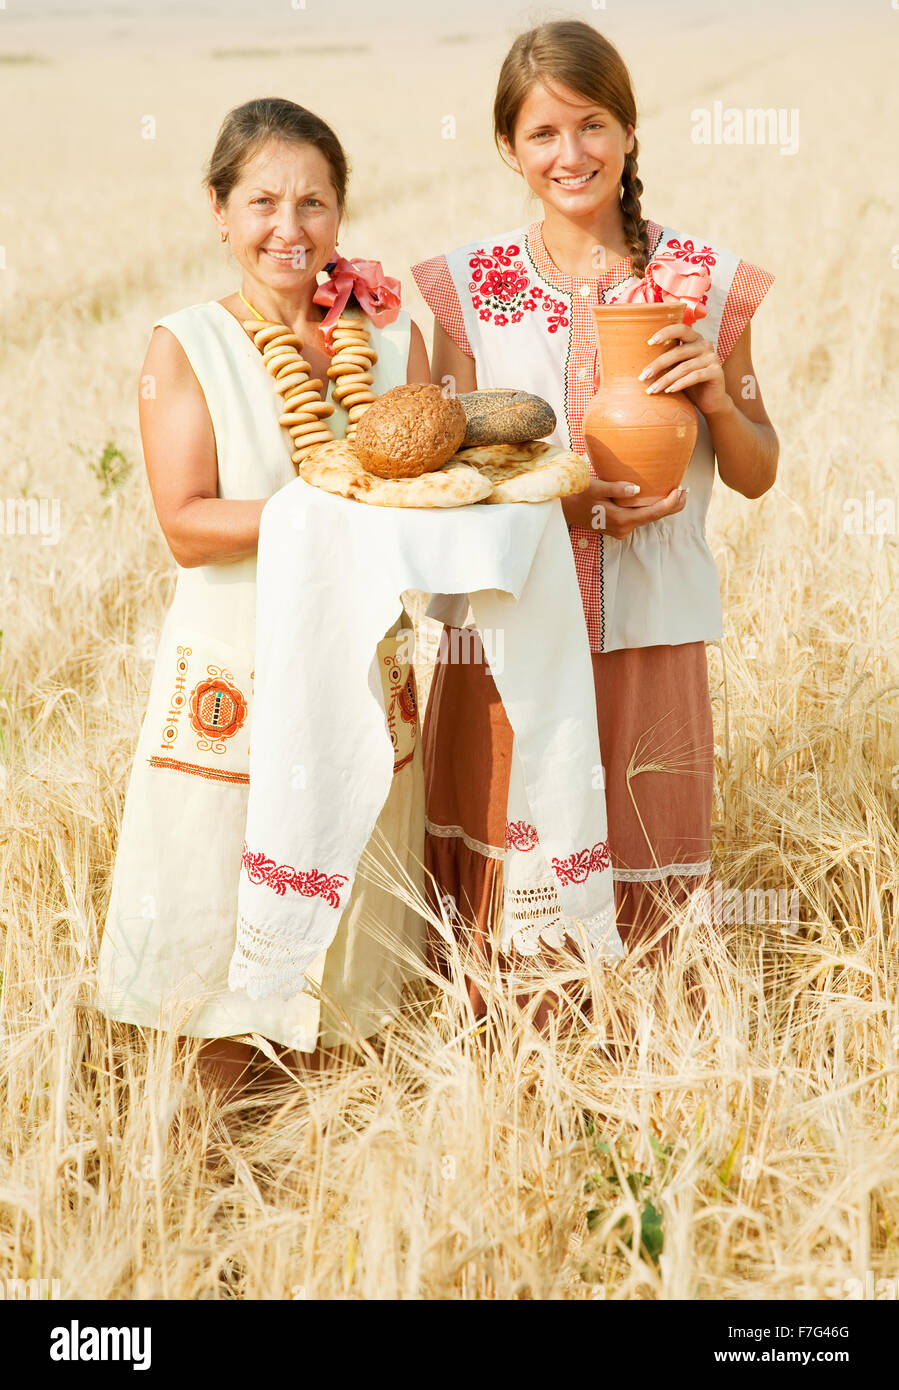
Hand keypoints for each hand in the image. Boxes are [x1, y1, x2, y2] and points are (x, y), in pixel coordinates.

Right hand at [562, 478, 686, 537]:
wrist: (560, 509)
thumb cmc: (576, 495)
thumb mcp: (595, 488)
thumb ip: (616, 488)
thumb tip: (637, 489)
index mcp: (621, 519)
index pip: (653, 513)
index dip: (670, 504)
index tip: (681, 491)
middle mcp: (623, 528)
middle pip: (654, 517)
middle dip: (671, 505)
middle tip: (686, 491)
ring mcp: (620, 529)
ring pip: (647, 518)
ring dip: (662, 507)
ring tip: (676, 494)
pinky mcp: (617, 527)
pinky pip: (638, 518)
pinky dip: (649, 509)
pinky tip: (655, 500)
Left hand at [640, 322, 732, 417]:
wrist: (711, 401)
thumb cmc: (689, 383)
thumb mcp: (676, 368)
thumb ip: (666, 359)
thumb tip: (636, 357)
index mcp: (694, 339)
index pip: (680, 329)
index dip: (665, 333)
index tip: (649, 343)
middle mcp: (705, 344)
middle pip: (678, 352)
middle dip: (658, 365)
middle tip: (643, 377)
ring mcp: (712, 357)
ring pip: (684, 367)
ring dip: (666, 379)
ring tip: (652, 390)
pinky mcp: (717, 372)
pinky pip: (695, 376)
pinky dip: (681, 384)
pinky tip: (669, 391)